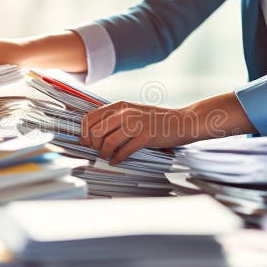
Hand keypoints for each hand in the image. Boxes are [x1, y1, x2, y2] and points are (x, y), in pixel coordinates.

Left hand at [79, 93, 255, 164]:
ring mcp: (136, 123)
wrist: (181, 121)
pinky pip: (124, 150)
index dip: (84, 132)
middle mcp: (125, 112)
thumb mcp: (132, 113)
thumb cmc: (155, 120)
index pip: (90, 117)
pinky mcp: (146, 136)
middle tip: (96, 152)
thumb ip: (114, 120)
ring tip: (106, 157)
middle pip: (96, 131)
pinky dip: (117, 159)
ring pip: (108, 141)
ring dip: (104, 153)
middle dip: (93, 145)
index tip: (85, 142)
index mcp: (119, 105)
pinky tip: (116, 161)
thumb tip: (91, 134)